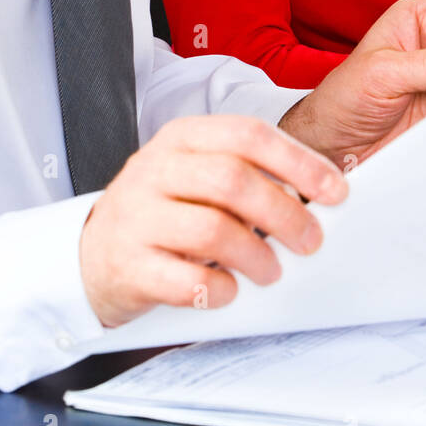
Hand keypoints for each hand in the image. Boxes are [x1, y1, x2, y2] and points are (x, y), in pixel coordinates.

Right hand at [79, 115, 346, 327]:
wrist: (90, 254)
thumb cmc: (161, 213)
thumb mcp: (195, 175)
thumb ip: (245, 174)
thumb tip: (321, 192)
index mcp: (181, 139)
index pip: (247, 135)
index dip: (298, 162)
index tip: (335, 191)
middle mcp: (155, 170)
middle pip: (233, 181)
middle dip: (285, 213)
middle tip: (310, 240)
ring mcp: (137, 218)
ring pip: (213, 231)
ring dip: (256, 255)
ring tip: (270, 270)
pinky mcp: (128, 266)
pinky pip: (185, 282)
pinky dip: (220, 290)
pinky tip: (230, 290)